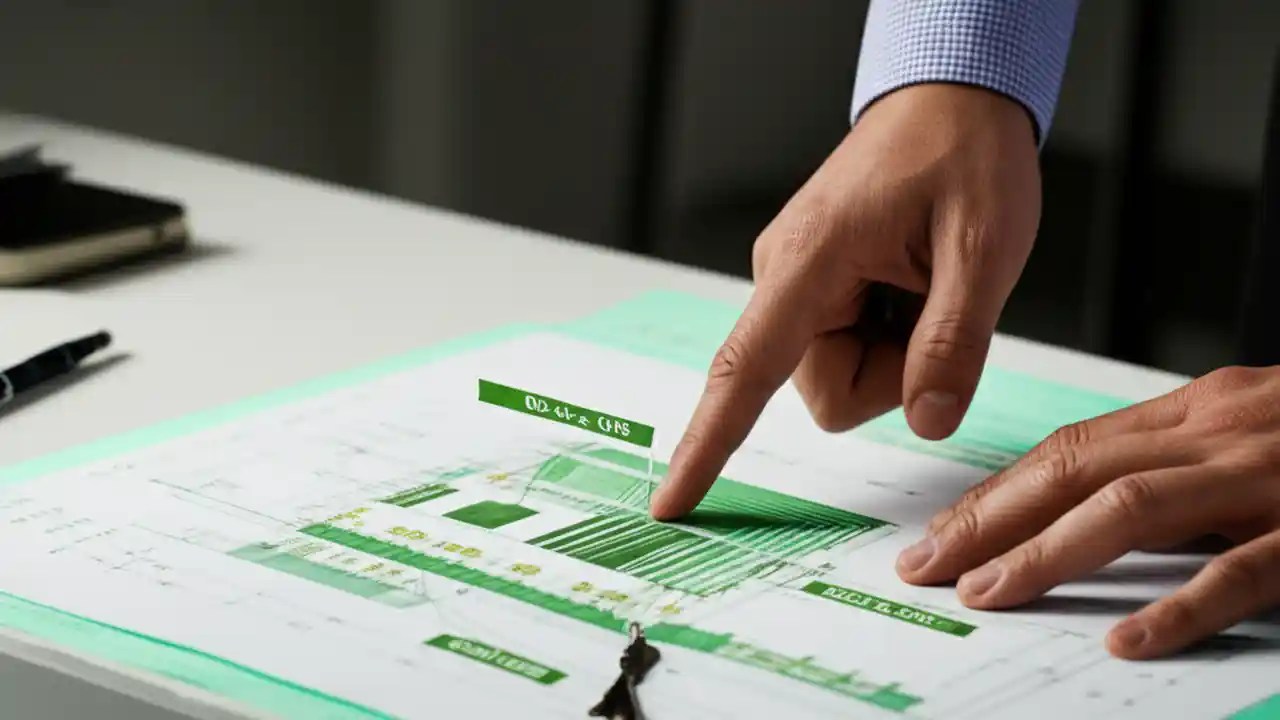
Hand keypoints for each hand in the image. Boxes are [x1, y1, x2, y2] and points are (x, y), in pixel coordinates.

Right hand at [651, 83, 1040, 518]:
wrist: (951, 99)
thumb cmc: (963, 153)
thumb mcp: (984, 247)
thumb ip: (954, 341)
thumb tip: (928, 422)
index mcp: (809, 263)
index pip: (745, 372)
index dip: (708, 444)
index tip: (672, 502)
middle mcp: (786, 275)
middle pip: (828, 391)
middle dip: (893, 372)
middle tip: (938, 300)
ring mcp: (798, 281)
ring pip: (843, 376)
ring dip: (897, 351)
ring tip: (925, 280)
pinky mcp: (817, 285)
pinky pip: (849, 347)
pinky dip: (891, 334)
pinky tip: (910, 280)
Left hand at [897, 366, 1279, 658]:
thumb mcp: (1248, 429)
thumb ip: (1174, 463)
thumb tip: (1093, 506)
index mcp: (1194, 413)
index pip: (1070, 450)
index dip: (999, 493)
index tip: (944, 530)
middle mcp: (1214, 436)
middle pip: (1074, 472)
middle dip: (988, 519)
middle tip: (926, 563)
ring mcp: (1259, 480)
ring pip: (1130, 509)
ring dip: (1045, 553)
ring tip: (985, 592)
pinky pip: (1237, 574)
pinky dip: (1176, 608)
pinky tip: (1124, 638)